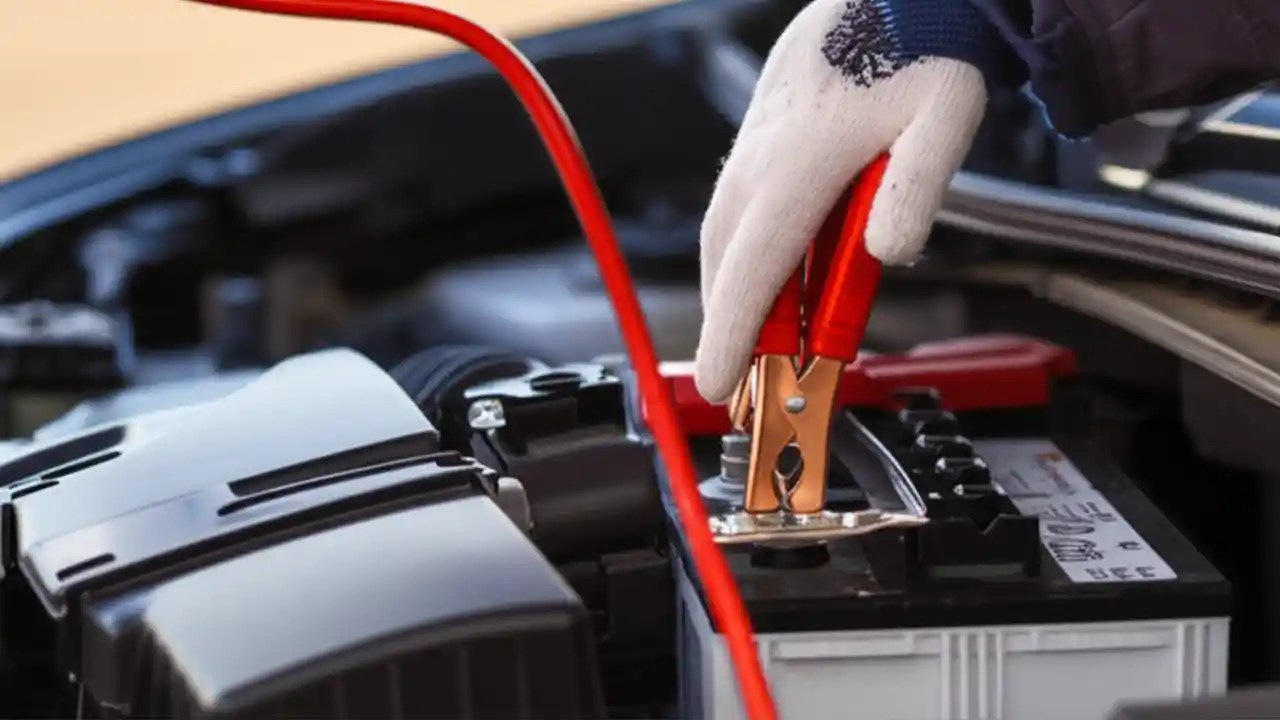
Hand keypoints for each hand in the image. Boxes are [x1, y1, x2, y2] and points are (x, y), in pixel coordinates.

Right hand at [694, 0, 998, 402]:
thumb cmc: (927, 46)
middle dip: (725, 322)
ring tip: (750, 330)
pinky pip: (738, 201)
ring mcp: (757, 138)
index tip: (717, 384)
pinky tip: (772, 262)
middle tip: (737, 376)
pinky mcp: (764, 126)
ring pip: (724, 229)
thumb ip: (914, 190)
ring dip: (731, 284)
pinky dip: (742, 246)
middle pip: (725, 257)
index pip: (751, 270)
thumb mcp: (943, 120)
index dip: (731, 335)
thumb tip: (887, 253)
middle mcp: (763, 154)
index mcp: (798, 164)